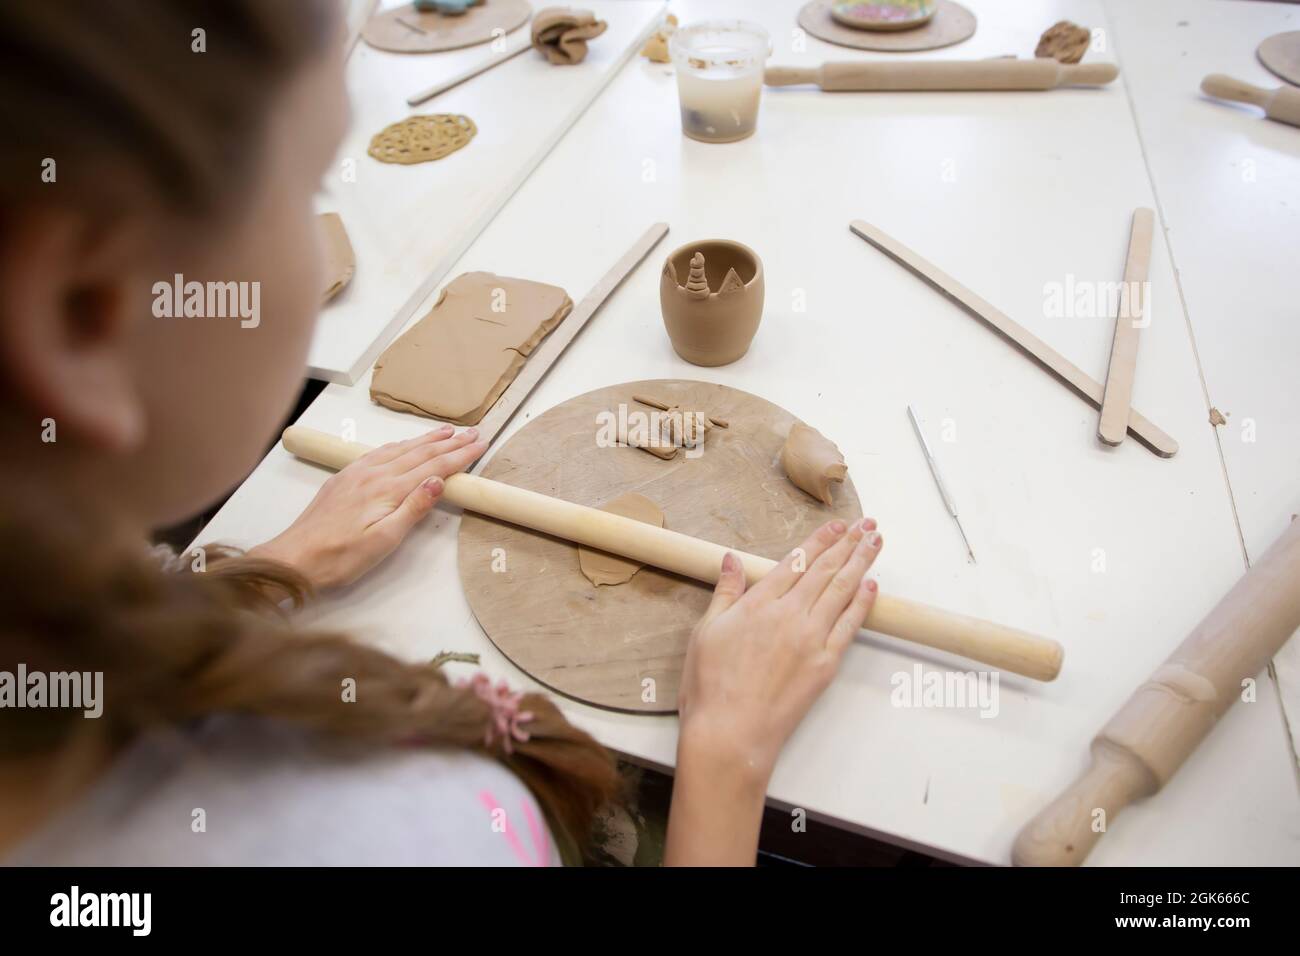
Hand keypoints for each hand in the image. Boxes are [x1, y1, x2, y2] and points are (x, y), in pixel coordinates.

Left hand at [250, 425, 486, 589]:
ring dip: (425, 439)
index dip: (459, 456)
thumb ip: (413, 508)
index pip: (433, 468)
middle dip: (448, 442)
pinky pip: (379, 452)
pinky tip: (403, 444)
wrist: (294, 558)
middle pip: (419, 453)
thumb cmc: (340, 557)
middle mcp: (373, 474)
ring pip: (399, 449)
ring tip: (445, 431)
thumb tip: (438, 479)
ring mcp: (357, 473)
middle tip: (472, 431)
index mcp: (387, 489)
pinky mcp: (344, 478)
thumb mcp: (384, 540)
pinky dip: (399, 445)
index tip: (479, 444)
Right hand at [666, 518, 881, 864]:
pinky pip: (850, 625)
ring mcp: (811, 639)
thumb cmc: (710, 687)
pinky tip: (872, 585)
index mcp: (759, 603)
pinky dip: (863, 602)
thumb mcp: (706, 631)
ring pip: (842, 590)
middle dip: (848, 543)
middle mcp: (789, 615)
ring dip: (861, 562)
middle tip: (867, 524)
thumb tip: (731, 560)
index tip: (836, 526)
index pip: (796, 561)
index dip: (818, 541)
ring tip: (875, 541)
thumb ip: (725, 592)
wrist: (730, 733)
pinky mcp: (825, 664)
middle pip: (825, 570)